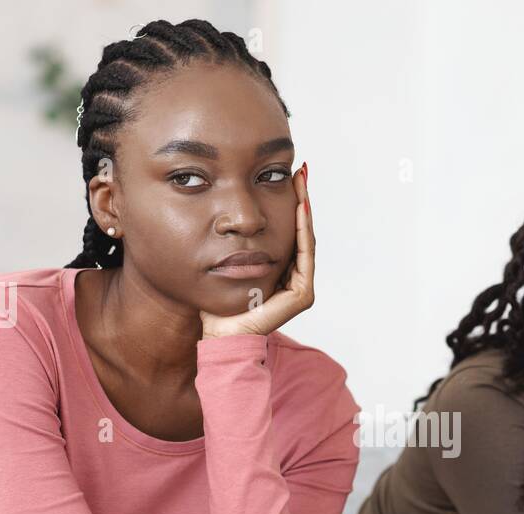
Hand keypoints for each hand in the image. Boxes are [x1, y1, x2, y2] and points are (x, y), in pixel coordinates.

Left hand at [199, 163, 313, 337]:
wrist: (219, 332)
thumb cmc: (217, 303)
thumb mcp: (224, 261)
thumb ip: (234, 243)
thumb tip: (226, 215)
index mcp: (280, 272)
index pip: (290, 232)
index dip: (292, 204)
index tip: (288, 176)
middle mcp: (293, 278)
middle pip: (301, 231)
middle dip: (302, 201)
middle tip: (301, 171)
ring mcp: (300, 287)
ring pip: (306, 239)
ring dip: (305, 210)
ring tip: (302, 182)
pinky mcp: (301, 295)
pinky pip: (304, 256)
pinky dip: (303, 231)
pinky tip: (299, 208)